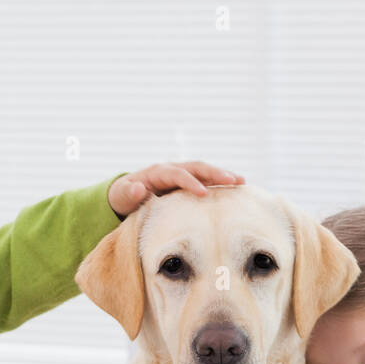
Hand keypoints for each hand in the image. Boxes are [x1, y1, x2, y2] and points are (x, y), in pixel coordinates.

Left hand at [108, 161, 244, 218]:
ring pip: (205, 171)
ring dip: (223, 176)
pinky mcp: (189, 183)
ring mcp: (183, 175)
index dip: (190, 183)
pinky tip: (237, 190)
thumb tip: (137, 188)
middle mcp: (173, 169)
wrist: (128, 193)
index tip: (203, 194)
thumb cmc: (124, 196)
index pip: (177, 174)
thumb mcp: (122, 196)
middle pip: (197, 167)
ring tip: (242, 182)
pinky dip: (221, 184)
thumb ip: (129, 193)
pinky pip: (207, 181)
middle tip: (233, 181)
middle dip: (215, 174)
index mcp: (158, 172)